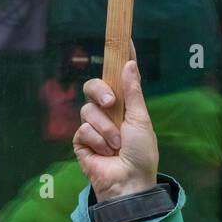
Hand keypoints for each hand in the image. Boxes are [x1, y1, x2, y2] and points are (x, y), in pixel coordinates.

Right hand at [73, 49, 158, 202]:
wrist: (129, 181)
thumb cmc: (141, 153)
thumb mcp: (141, 120)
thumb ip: (133, 93)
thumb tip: (129, 63)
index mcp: (124, 105)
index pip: (118, 78)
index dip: (119, 59)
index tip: (124, 39)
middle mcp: (107, 112)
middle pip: (93, 87)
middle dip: (100, 93)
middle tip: (111, 103)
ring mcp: (92, 126)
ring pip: (88, 111)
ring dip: (105, 130)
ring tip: (116, 146)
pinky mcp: (80, 141)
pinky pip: (82, 129)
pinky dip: (96, 141)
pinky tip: (104, 153)